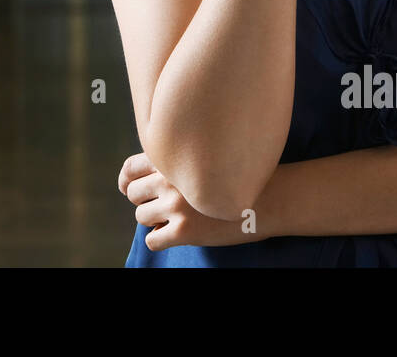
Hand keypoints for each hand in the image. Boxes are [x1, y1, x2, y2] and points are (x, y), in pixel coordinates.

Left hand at [118, 152, 259, 250]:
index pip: (131, 168)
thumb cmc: (238, 177)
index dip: (127, 181)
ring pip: (141, 217)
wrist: (269, 198)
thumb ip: (176, 162)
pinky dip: (160, 240)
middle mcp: (170, 179)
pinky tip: (176, 236)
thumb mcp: (204, 157)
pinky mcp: (183, 231)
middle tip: (161, 207)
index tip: (128, 189)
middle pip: (134, 194)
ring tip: (176, 220)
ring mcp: (175, 205)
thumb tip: (145, 178)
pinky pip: (152, 240)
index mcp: (173, 159)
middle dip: (144, 202)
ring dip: (154, 221)